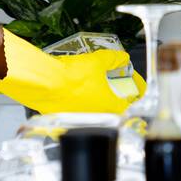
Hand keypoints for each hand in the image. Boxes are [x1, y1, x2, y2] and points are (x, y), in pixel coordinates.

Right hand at [0, 29, 143, 114]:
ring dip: (95, 102)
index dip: (135, 92)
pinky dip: (77, 105)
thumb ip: (114, 59)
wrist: (45, 84)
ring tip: (90, 87)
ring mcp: (82, 121)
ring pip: (94, 112)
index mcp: (111, 105)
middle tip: (111, 84)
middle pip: (113, 109)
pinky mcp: (66, 122)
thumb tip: (122, 58)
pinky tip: (72, 94)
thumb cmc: (72, 76)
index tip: (134, 86)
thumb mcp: (98, 60)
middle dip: (114, 96)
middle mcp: (99, 117)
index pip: (132, 103)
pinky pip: (77, 114)